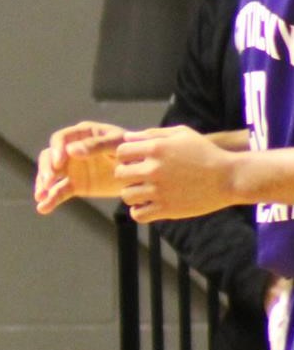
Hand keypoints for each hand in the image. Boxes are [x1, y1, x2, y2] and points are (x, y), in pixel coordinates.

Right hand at [34, 121, 125, 213]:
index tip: (58, 163)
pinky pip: (58, 192)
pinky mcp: (74, 185)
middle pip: (49, 157)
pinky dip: (50, 200)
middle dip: (46, 169)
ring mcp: (71, 168)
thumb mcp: (118, 145)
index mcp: (83, 134)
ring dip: (43, 185)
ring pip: (50, 175)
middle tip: (48, 183)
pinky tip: (43, 208)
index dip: (56, 150)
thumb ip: (96, 145)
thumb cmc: (133, 152)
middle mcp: (72, 150)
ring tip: (41, 197)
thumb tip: (71, 150)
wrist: (144, 173)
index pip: (61, 139)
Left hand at [113, 125, 235, 220]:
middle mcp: (153, 169)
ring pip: (126, 196)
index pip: (121, 152)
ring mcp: (158, 190)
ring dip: (134, 194)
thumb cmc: (206, 153)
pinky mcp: (165, 209)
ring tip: (146, 192)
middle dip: (128, 175)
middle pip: (120, 174)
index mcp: (156, 149)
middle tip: (141, 177)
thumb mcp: (182, 134)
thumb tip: (127, 137)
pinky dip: (140, 211)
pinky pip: (137, 214)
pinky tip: (149, 205)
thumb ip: (152, 134)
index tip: (137, 161)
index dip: (127, 157)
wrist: (229, 177)